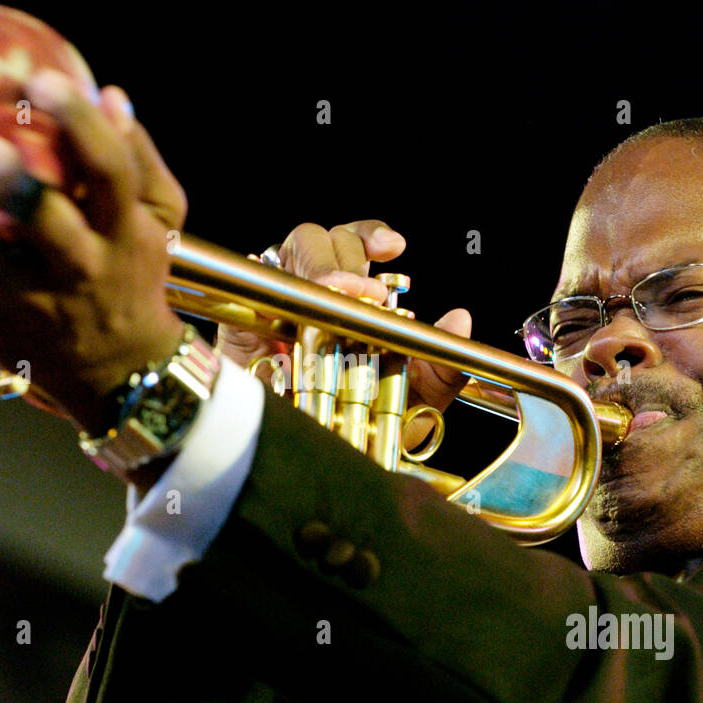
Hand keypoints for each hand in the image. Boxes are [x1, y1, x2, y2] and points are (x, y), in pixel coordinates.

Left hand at [0, 70, 186, 436]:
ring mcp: (31, 297)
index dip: (82, 128)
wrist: (120, 369)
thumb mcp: (158, 218)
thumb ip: (137, 157)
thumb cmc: (132, 271)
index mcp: (122, 230)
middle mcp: (79, 265)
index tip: (46, 83)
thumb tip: (108, 94)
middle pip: (50, 227)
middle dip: (16, 190)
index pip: (109, 174)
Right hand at [217, 221, 470, 449]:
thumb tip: (459, 319)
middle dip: (349, 257)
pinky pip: (250, 286)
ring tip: (340, 290)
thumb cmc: (362, 432)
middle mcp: (315, 295)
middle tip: (368, 292)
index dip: (370, 235)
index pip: (356, 245)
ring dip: (319, 264)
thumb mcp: (415, 403)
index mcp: (353, 300)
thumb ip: (442, 368)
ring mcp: (278, 305)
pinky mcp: (242, 325)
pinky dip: (271, 284)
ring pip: (292, 251)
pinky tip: (295, 303)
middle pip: (325, 240)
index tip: (393, 248)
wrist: (316, 466)